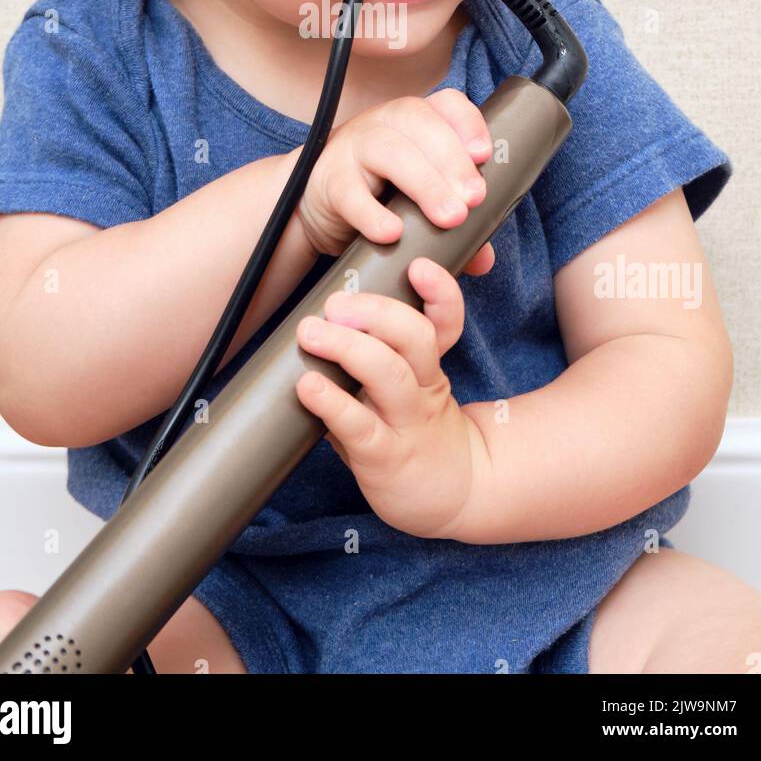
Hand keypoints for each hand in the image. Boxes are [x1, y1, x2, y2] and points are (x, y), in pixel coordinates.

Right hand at [294, 88, 495, 274]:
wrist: (314, 204)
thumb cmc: (377, 194)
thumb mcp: (417, 201)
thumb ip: (453, 222)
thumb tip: (483, 259)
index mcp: (413, 121)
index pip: (444, 104)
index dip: (467, 123)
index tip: (484, 156)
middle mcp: (383, 123)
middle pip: (419, 123)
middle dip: (453, 161)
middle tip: (474, 200)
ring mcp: (352, 147)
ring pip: (388, 150)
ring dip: (425, 184)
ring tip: (450, 218)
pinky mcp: (328, 181)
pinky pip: (349, 192)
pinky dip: (372, 213)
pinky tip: (393, 233)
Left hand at [294, 249, 488, 539]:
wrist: (453, 496)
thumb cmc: (415, 429)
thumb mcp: (409, 387)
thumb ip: (379, 352)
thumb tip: (325, 310)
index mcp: (429, 367)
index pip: (445, 322)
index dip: (440, 293)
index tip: (419, 265)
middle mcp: (423, 390)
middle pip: (416, 339)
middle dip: (376, 312)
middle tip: (336, 301)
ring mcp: (406, 423)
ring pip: (390, 376)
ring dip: (349, 348)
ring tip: (311, 332)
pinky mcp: (384, 457)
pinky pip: (360, 427)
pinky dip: (332, 403)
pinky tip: (307, 386)